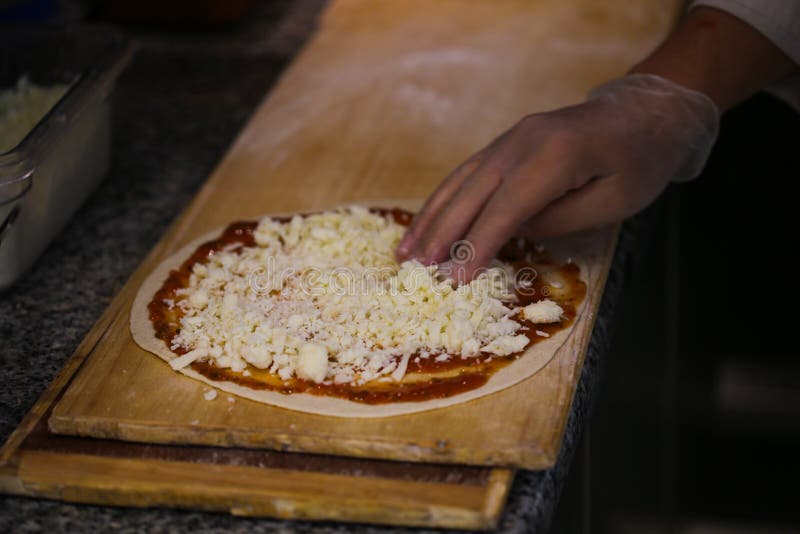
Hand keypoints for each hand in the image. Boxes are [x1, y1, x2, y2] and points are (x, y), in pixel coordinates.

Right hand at [396, 74, 718, 281]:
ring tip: (407, 248)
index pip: (506, 208)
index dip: (478, 244)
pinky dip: (445, 199)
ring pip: (461, 180)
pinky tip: (428, 220)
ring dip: (432, 216)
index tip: (455, 277)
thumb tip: (507, 232)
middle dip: (442, 232)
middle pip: (472, 192)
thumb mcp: (613, 202)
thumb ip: (557, 219)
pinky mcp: (508, 141)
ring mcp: (512, 137)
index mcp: (556, 156)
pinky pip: (468, 172)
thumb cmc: (640, 162)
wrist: (646, 112)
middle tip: (415, 267)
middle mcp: (524, 141)